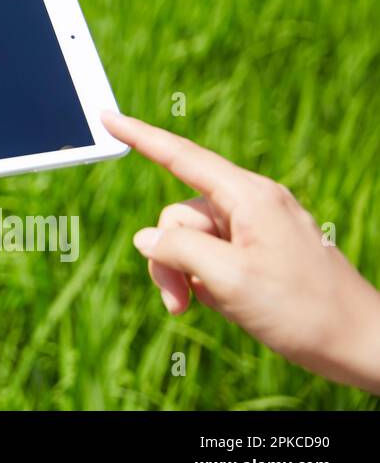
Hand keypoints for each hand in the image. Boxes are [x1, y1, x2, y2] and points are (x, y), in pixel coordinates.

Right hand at [103, 111, 379, 393]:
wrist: (359, 345)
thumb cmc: (303, 311)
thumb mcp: (229, 280)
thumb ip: (178, 250)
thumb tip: (147, 237)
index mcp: (249, 197)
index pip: (181, 156)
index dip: (139, 136)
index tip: (107, 117)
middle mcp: (252, 204)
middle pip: (179, 215)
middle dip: (169, 258)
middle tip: (179, 304)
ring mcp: (258, 227)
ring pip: (192, 239)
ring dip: (187, 275)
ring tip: (199, 308)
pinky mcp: (262, 249)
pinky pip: (214, 254)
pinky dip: (208, 279)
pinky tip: (228, 304)